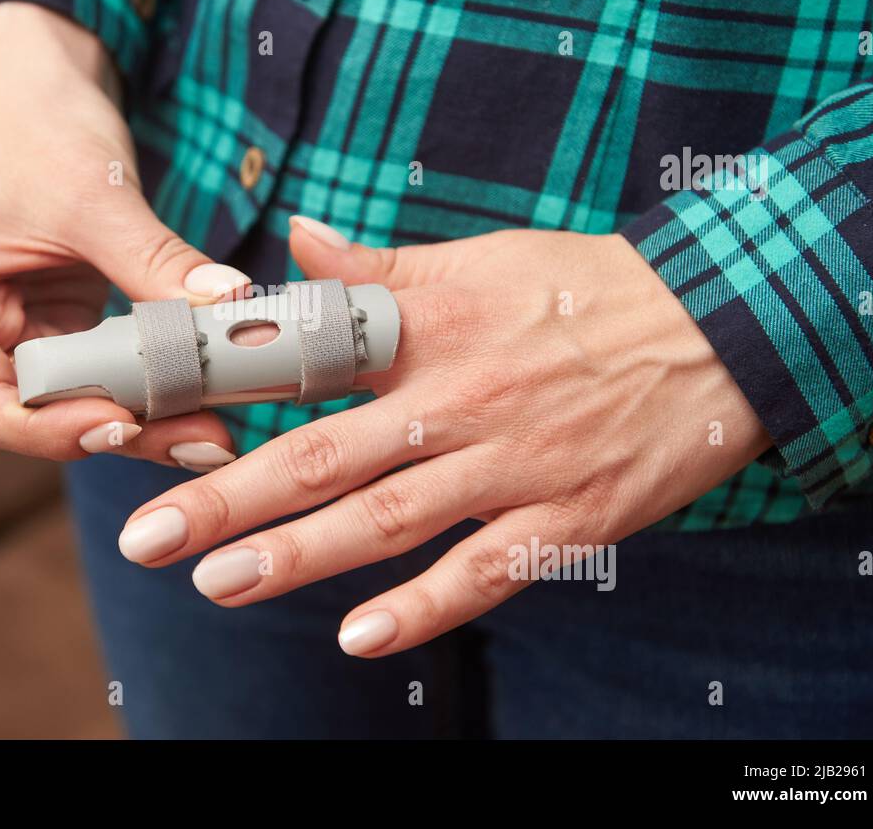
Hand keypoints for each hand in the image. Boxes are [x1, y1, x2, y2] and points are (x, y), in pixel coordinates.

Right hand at [0, 3, 247, 467]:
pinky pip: (108, 375)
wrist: (43, 80)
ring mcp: (18, 335)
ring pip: (81, 405)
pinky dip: (153, 387)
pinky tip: (206, 399)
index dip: (51, 429)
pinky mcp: (62, 328)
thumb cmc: (38, 123)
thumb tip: (232, 312)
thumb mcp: (94, 194)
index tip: (124, 423)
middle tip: (205, 443)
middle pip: (39, 417)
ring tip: (218, 433)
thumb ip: (156, 262)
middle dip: (121, 433)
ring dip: (148, 420)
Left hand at [116, 221, 772, 654]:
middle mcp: (457, 401)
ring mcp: (511, 466)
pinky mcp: (567, 518)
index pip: (303, 364)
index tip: (150, 418)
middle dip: (227, 500)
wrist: (724, 325)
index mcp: (428, 329)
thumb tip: (294, 236)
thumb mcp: (480, 257)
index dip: (220, 393)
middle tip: (148, 537)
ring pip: (387, 520)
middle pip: (324, 457)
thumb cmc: (589, 287)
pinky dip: (422, 608)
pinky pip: (485, 573)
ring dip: (299, 557)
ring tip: (219, 585)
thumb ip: (381, 263)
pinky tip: (358, 637)